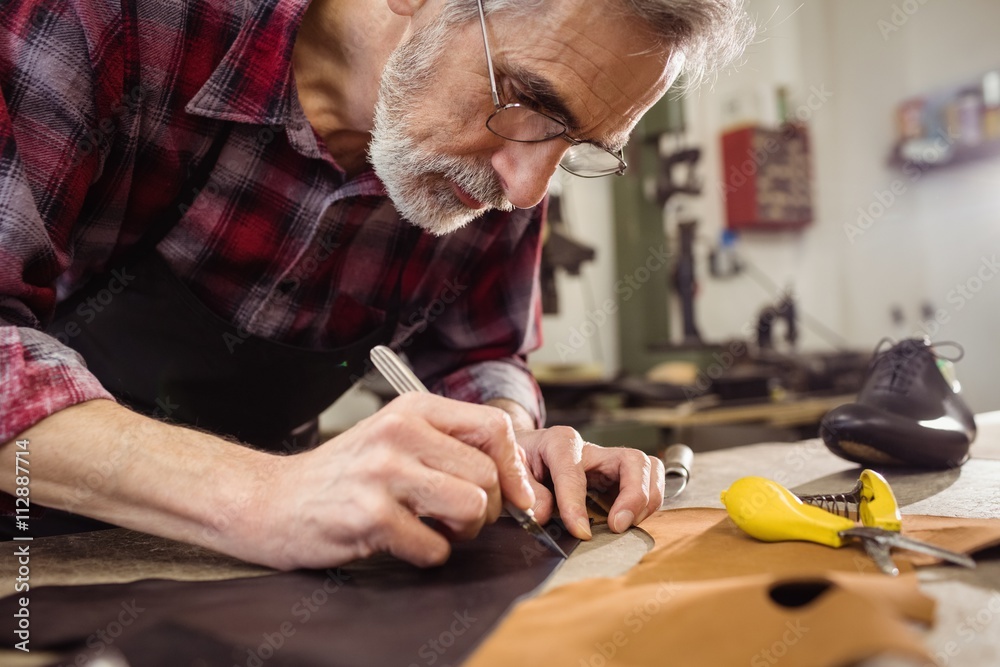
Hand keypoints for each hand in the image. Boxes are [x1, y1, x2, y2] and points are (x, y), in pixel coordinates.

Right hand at [248, 393, 534, 568]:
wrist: (273, 500)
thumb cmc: (345, 474)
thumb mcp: (396, 438)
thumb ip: (451, 446)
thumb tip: (518, 479)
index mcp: (412, 409)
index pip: (494, 427)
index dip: (514, 467)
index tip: (517, 496)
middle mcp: (399, 433)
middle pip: (488, 476)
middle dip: (487, 509)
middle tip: (458, 517)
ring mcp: (383, 473)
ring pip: (472, 508)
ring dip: (461, 532)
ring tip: (435, 528)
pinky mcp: (370, 516)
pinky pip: (436, 548)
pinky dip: (428, 555)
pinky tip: (404, 542)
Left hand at [515, 426, 664, 538]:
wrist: (526, 452)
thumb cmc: (520, 461)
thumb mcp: (512, 471)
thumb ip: (526, 490)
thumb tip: (543, 514)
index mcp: (561, 442)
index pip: (575, 472)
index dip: (577, 505)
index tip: (580, 532)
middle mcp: (591, 448)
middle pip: (633, 460)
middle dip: (633, 496)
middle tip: (617, 526)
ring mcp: (608, 461)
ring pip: (649, 468)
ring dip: (645, 500)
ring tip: (624, 525)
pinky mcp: (618, 476)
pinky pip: (647, 482)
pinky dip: (646, 502)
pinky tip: (627, 520)